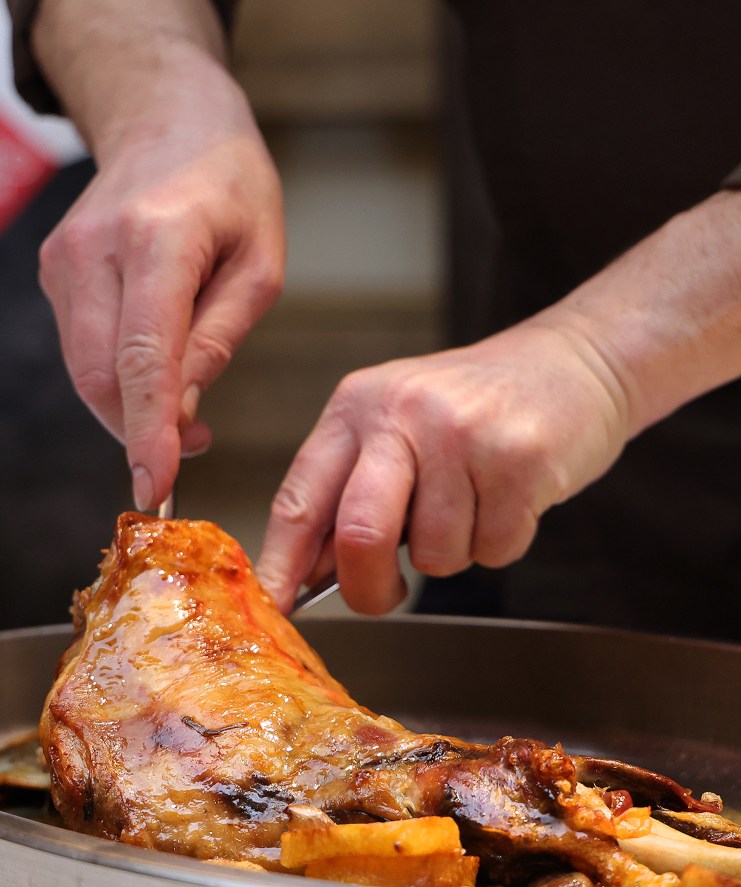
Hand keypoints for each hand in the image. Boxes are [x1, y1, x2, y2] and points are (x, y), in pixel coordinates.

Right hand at [38, 47, 284, 509]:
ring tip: (185, 418)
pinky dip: (117, 381)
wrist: (170, 123)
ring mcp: (65, 259)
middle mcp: (95, 250)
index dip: (147, 430)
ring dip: (130, 412)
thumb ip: (219, 338)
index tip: (155, 485)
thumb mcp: (260, 266)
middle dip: (142, 432)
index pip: (143, 356)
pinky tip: (157, 377)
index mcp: (157, 241)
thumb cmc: (233, 192)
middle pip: (102, 375)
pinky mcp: (56, 271)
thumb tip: (182, 410)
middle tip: (197, 447)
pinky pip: (83, 348)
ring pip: (85, 371)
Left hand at [256, 322, 631, 613]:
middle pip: (361, 535)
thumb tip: (310, 570)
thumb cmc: (484, 404)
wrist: (578, 361)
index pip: (302, 498)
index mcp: (360, 405)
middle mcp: (405, 412)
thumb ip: (354, 487)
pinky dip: (504, 543)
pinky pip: (495, 550)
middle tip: (387, 595)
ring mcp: (465, 435)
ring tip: (479, 501)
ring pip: (437, 556)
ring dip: (457, 553)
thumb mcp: (402, 423)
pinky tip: (513, 497)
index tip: (278, 609)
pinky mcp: (521, 460)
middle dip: (370, 588)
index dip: (282, 564)